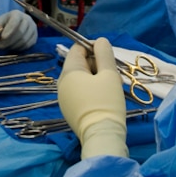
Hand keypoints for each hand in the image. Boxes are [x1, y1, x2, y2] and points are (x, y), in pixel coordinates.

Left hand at [0, 10, 36, 51]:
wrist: (14, 24)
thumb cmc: (5, 23)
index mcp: (17, 14)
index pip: (15, 21)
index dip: (9, 30)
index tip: (2, 38)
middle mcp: (27, 19)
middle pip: (20, 32)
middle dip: (9, 41)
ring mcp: (33, 28)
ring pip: (24, 40)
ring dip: (13, 46)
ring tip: (5, 47)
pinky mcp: (35, 36)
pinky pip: (28, 45)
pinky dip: (19, 49)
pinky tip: (12, 48)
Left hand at [58, 38, 127, 159]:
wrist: (102, 135)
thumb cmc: (107, 102)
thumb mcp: (109, 74)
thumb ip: (104, 54)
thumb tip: (100, 41)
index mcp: (68, 72)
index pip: (77, 48)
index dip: (93, 46)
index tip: (109, 54)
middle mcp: (61, 83)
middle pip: (79, 63)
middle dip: (97, 63)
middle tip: (114, 72)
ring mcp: (63, 98)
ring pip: (80, 78)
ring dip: (96, 77)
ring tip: (111, 85)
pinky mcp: (69, 110)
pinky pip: (79, 92)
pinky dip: (91, 89)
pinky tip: (104, 97)